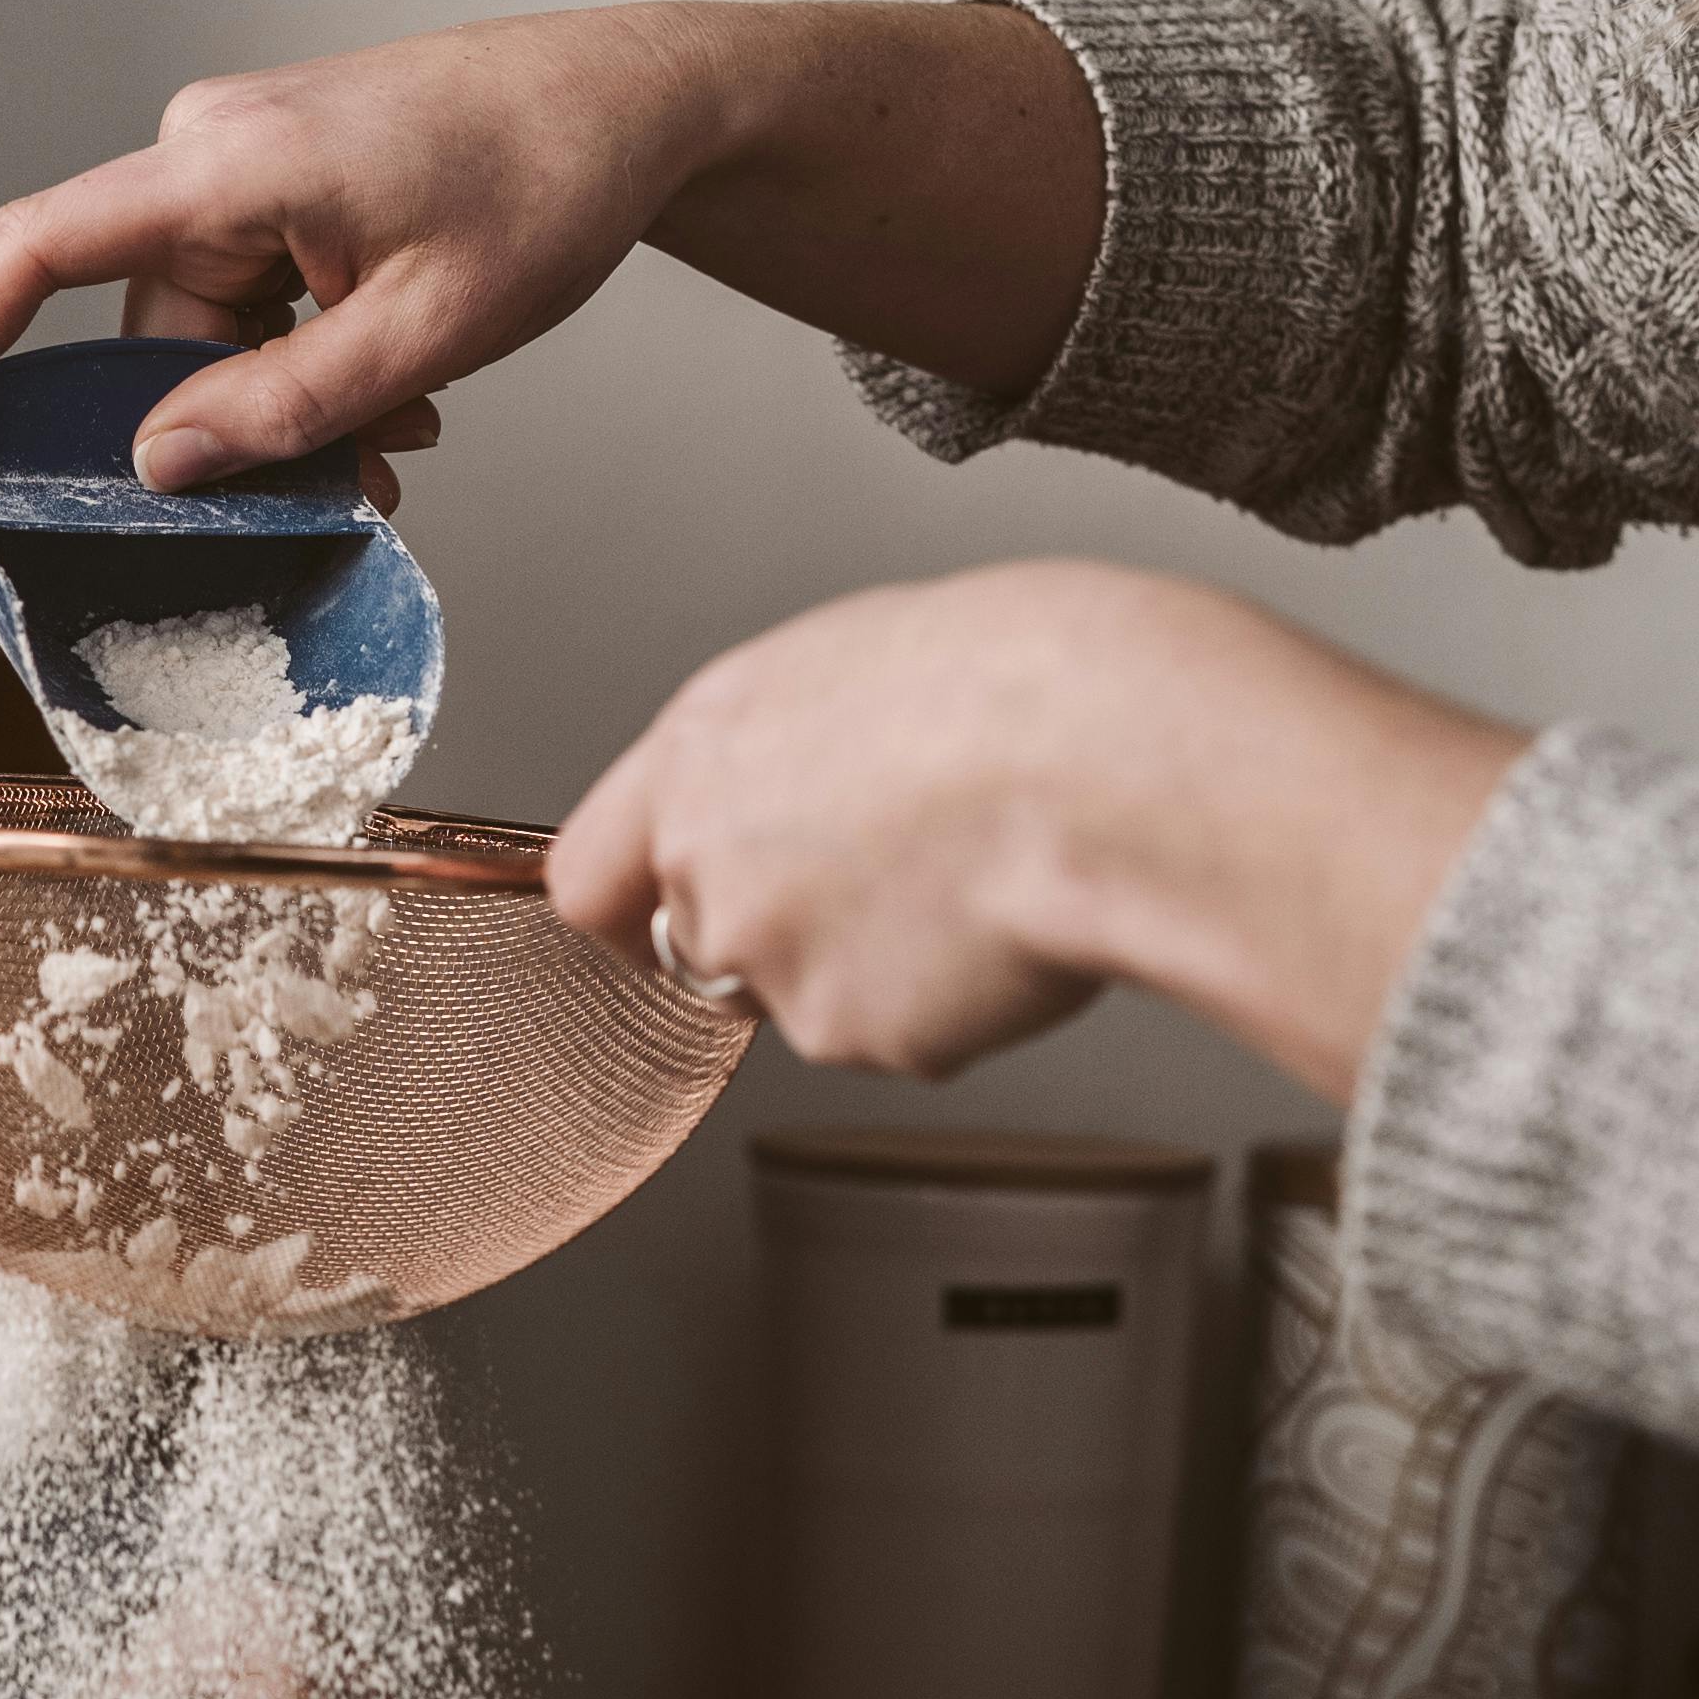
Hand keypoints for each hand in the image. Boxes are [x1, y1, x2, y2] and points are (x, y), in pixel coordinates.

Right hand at [0, 9, 732, 494]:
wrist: (628, 98)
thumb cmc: (545, 186)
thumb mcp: (425, 331)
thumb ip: (284, 407)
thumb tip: (154, 466)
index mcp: (223, 164)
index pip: (33, 251)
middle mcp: (206, 149)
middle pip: (146, 333)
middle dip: (223, 431)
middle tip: (347, 489)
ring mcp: (240, 160)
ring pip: (208, 332)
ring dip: (287, 404)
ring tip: (405, 435)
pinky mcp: (276, 178)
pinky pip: (249, 298)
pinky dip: (309, 359)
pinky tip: (402, 391)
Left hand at [549, 564, 1529, 1102]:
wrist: (1109, 762)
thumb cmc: (1025, 682)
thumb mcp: (874, 661)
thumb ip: (796, 746)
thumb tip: (810, 782)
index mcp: (704, 745)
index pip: (588, 872)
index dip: (629, 909)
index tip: (652, 926)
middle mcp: (714, 860)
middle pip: (708, 944)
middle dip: (786, 933)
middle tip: (895, 881)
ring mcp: (777, 959)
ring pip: (812, 994)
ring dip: (879, 965)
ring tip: (979, 875)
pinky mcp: (857, 1034)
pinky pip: (903, 1036)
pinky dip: (956, 1001)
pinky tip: (1009, 923)